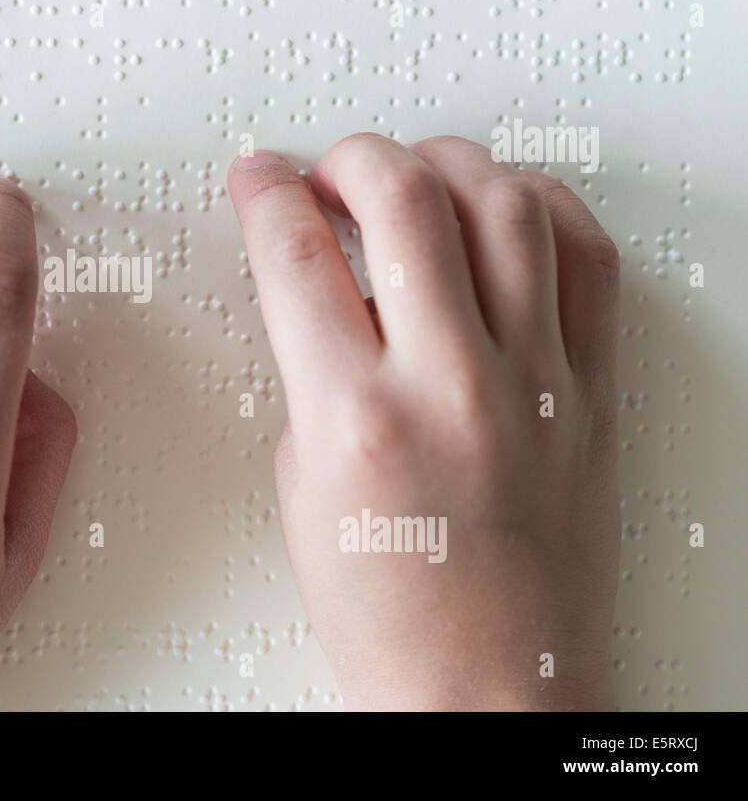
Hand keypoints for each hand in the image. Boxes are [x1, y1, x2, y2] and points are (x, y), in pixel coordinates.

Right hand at [228, 134, 619, 709]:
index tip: (258, 177)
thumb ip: (310, 375)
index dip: (264, 192)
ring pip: (503, 203)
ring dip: (445, 162)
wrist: (491, 693)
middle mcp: (450, 385)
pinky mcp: (591, 391)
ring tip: (416, 175)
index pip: (293, 253)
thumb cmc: (394, 622)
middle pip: (401, 197)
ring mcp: (534, 382)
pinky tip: (505, 208)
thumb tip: (320, 293)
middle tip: (329, 168)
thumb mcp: (302, 489)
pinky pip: (586, 257)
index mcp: (355, 417)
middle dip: (350, 156)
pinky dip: (541, 206)